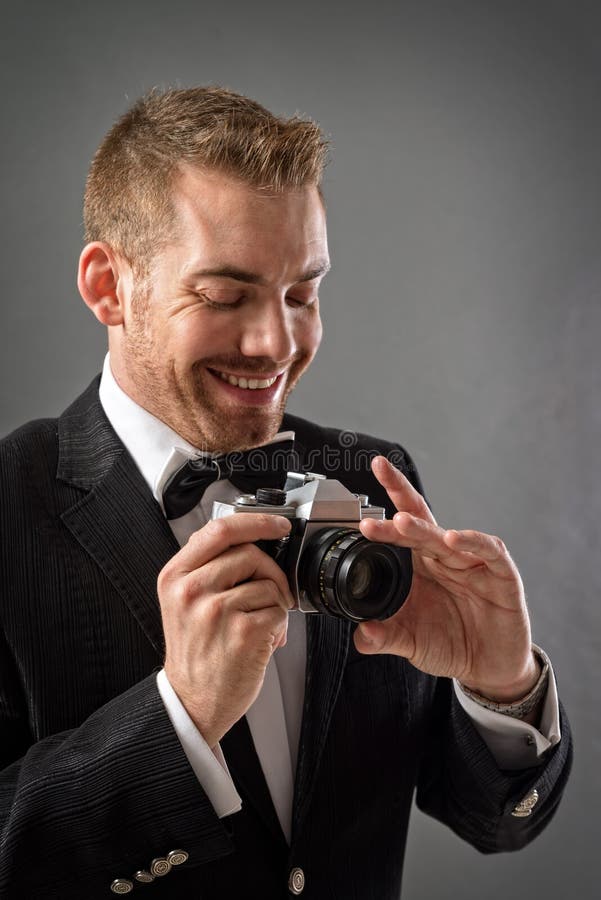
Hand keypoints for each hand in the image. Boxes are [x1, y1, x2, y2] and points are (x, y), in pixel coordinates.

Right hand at [157, 514, 294, 746]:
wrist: (192, 701)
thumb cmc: (196, 651)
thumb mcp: (184, 601)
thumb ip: (208, 566)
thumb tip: (253, 538)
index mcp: (175, 576)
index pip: (219, 529)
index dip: (256, 521)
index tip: (278, 524)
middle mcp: (191, 591)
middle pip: (249, 553)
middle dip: (271, 570)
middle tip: (271, 592)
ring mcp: (216, 611)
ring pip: (268, 583)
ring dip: (275, 602)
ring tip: (259, 623)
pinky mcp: (242, 633)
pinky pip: (278, 611)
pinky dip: (280, 625)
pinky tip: (263, 639)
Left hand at [354, 457, 539, 701]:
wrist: (489, 669)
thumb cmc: (450, 645)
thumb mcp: (412, 643)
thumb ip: (385, 638)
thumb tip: (361, 636)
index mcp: (419, 568)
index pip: (399, 534)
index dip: (382, 519)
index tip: (357, 513)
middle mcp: (443, 559)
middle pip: (419, 526)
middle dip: (397, 511)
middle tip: (372, 512)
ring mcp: (472, 564)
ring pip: (447, 537)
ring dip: (424, 528)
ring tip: (402, 522)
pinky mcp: (501, 575)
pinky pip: (490, 551)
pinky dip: (473, 541)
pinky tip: (454, 539)